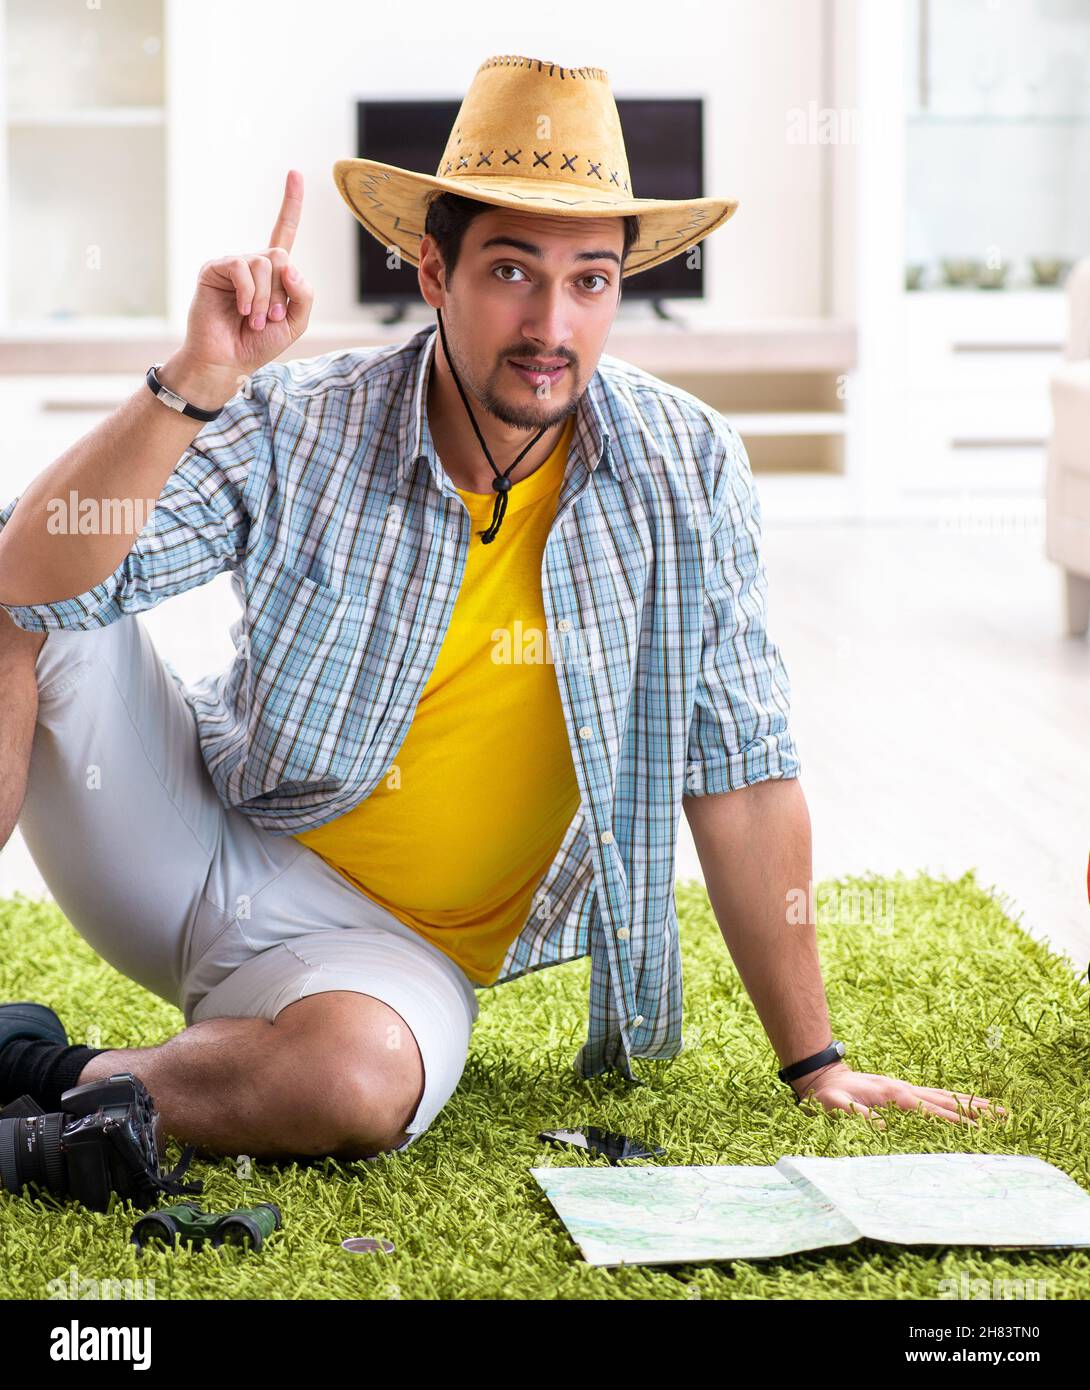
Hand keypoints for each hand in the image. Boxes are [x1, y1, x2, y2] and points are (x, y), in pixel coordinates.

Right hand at [170, 168, 314, 401]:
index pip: (284, 232)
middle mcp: (253, 263)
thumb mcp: (295, 323)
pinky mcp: (214, 269)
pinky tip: (243, 311)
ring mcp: (233, 264)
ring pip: (264, 264)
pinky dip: (249, 294)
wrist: (227, 361)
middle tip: (269, 318)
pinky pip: (242, 268)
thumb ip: (304, 294)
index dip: (290, 204)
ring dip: (266, 299)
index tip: (295, 173)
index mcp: (273, 273)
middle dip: (281, 293)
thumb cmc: (258, 344)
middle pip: (280, 257)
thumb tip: (289, 265)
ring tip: (253, 320)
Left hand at [790, 1062, 1008, 1128]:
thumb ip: (858, 1117)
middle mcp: (905, 1090)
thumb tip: (885, 1129)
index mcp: (894, 1096)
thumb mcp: (836, 1107)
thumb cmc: (828, 1097)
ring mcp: (905, 1089)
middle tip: (1004, 1117)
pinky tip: (965, 1103)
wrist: (823, 1078)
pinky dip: (954, 1099)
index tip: (979, 1131)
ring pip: (944, 1097)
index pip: (931, 1112)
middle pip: (947, 1101)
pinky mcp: (903, 1091)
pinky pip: (934, 1096)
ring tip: (997, 1109)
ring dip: (971, 1103)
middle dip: (975, 1110)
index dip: (955, 1122)